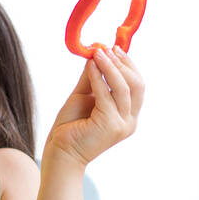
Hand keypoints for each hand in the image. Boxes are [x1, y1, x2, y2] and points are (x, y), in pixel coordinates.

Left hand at [44, 45, 143, 168]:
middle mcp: (130, 121)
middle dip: (123, 63)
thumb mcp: (84, 95)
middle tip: (107, 48)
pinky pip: (106, 94)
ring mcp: (122, 124)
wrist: (61, 151)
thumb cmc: (71, 126)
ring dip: (111, 67)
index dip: (128, 65)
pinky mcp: (110, 125)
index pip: (138, 85)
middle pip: (137, 85)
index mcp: (128, 115)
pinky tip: (90, 66)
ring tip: (98, 52)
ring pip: (124, 87)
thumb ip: (94, 77)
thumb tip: (98, 52)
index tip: (114, 48)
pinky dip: (98, 77)